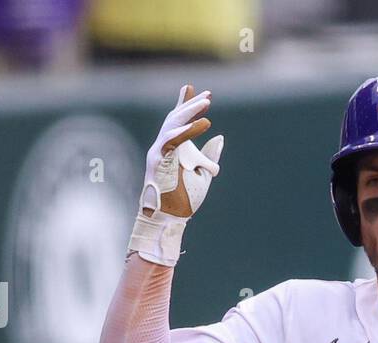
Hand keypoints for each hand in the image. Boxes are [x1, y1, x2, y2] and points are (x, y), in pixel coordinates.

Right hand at [141, 84, 224, 218]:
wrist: (170, 219)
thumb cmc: (184, 200)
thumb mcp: (204, 174)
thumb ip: (210, 155)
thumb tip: (219, 137)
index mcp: (172, 149)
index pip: (177, 121)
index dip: (184, 104)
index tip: (192, 87)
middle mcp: (163, 148)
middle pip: (175, 119)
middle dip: (190, 105)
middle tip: (207, 95)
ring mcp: (158, 153)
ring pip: (172, 125)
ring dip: (190, 113)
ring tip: (207, 103)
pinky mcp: (158, 161)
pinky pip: (173, 141)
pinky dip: (188, 131)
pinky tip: (204, 123)